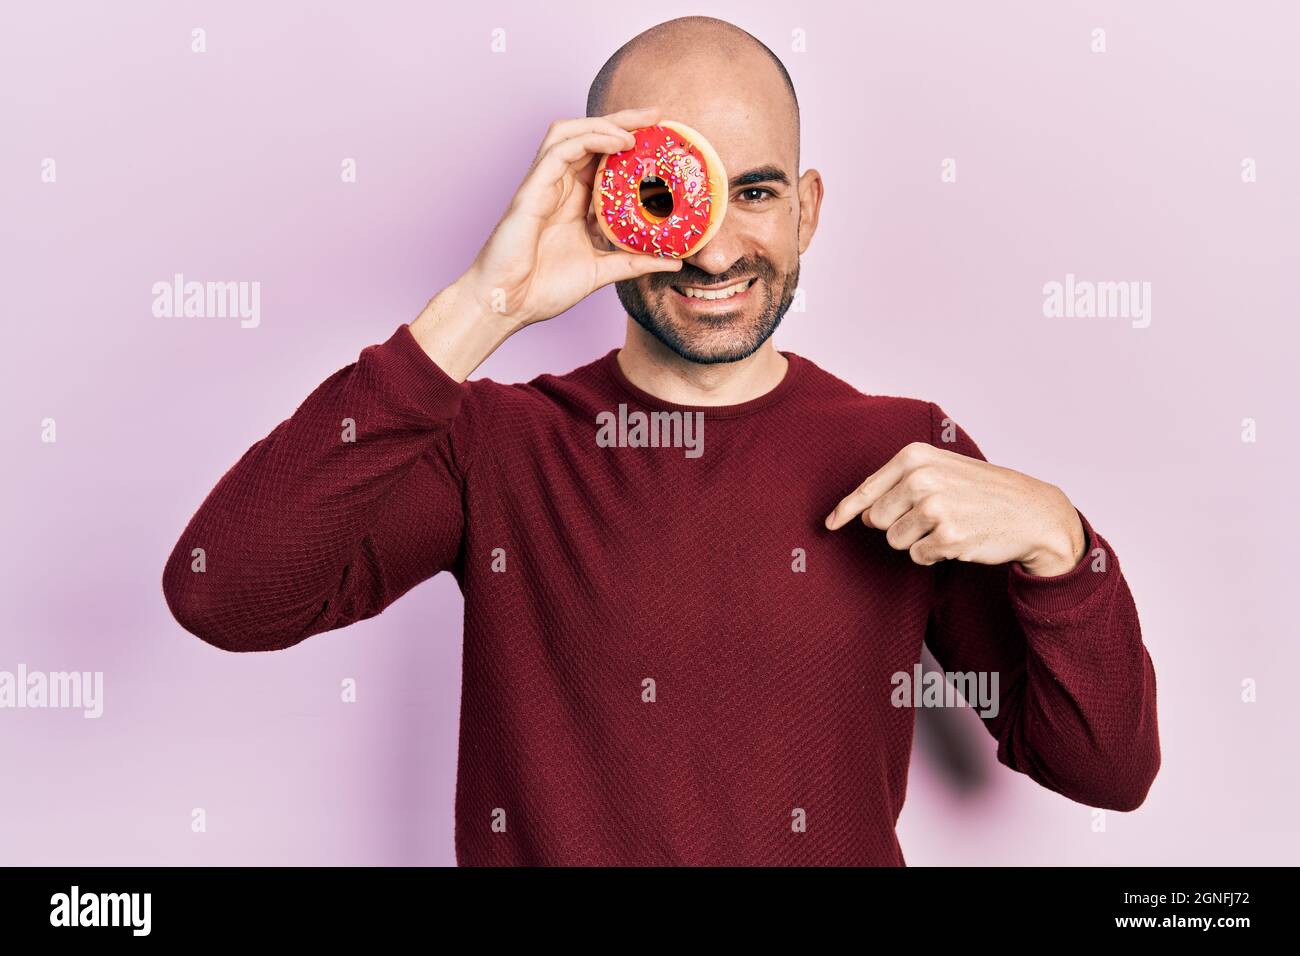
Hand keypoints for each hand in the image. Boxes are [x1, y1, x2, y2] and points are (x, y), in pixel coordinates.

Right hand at [460, 106, 683, 327]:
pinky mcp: (532, 190)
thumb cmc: (544, 288)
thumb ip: (634, 261)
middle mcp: (559, 186)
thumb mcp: (602, 270)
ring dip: (605, 123)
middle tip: (657, 116)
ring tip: (638, 128)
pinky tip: (617, 143)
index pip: (602, 158)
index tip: (662, 139)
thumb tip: (674, 261)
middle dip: (622, 121)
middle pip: (589, 136)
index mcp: (574, 201)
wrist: (509, 304)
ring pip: (572, 133)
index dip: (629, 142)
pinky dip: (589, 139)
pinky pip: (560, 150)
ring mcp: (544, 185)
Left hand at [824, 442, 1086, 575]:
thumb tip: (861, 515)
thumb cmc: (980, 491)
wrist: (1031, 511)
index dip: (844, 510)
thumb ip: (897, 486)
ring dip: (917, 541)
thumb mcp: (939, 471)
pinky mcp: (948, 536)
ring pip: (896, 541)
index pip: (866, 489)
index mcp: (914, 456)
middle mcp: (921, 478)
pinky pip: (918, 556)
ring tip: (948, 526)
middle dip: (898, 525)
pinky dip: (933, 554)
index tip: (828, 525)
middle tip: (931, 518)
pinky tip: (958, 539)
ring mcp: (934, 507)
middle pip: (877, 520)